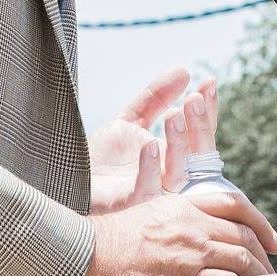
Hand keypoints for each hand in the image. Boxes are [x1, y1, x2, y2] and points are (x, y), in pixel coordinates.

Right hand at [70, 142, 276, 275]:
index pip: (234, 204)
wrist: (92, 255)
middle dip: (263, 254)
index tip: (272, 240)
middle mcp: (193, 226)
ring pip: (239, 261)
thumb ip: (166, 191)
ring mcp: (190, 253)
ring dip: (257, 275)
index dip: (259, 221)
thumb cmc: (115, 234)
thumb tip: (170, 172)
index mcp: (186, 205)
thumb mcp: (146, 203)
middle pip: (242, 236)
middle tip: (272, 269)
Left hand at [88, 65, 218, 213]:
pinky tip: (149, 145)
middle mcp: (167, 178)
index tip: (208, 83)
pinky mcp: (126, 204)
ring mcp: (150, 194)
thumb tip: (183, 70)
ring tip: (173, 114)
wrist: (68, 179)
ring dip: (178, 145)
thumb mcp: (131, 120)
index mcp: (172, 159)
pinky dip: (149, 169)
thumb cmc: (103, 157)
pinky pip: (144, 191)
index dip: (207, 112)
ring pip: (177, 176)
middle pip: (198, 158)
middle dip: (198, 127)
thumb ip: (155, 98)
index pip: (199, 137)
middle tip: (193, 99)